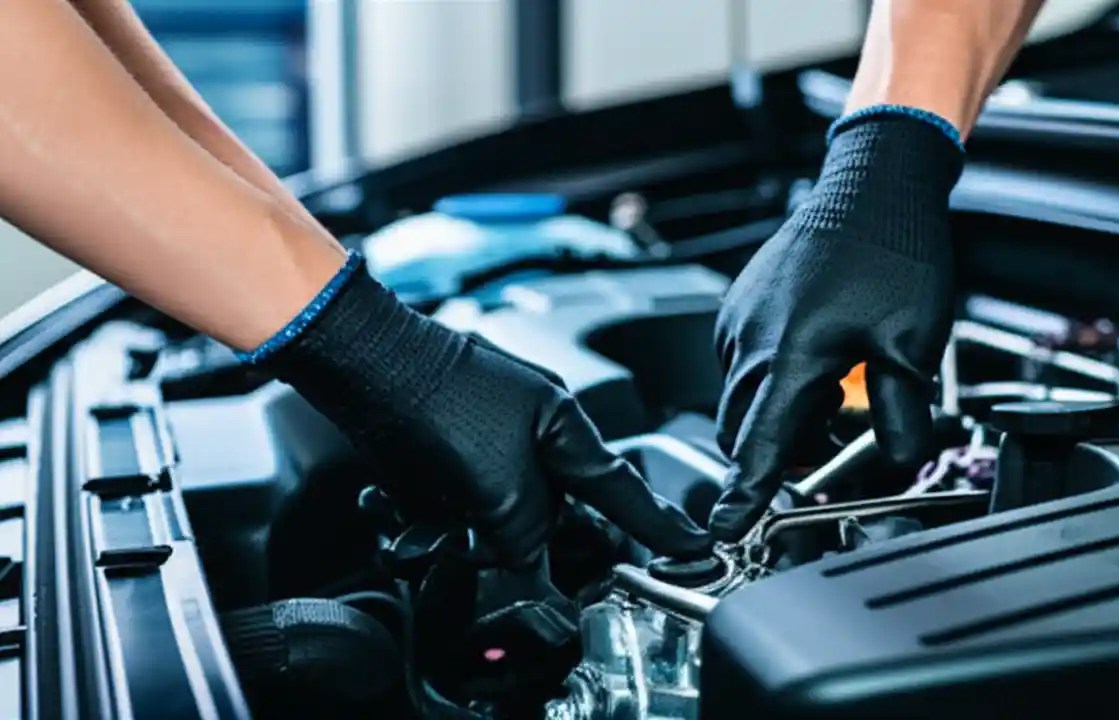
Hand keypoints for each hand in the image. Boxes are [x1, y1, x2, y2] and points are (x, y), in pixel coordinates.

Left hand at [265, 262, 711, 565]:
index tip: (692, 544)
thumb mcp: (498, 487)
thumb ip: (526, 532)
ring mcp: (484, 439)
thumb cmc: (431, 399)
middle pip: (535, 517)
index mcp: (562, 426)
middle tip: (453, 541)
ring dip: (439, 532)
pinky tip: (385, 504)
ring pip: (481, 517)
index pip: (620, 488)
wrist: (356, 362)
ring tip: (405, 522)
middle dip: (486, 541)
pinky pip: (444, 504)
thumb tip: (525, 552)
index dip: (658, 523)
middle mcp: (529, 432)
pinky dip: (414, 515)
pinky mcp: (441, 447)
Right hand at [709, 110, 963, 540]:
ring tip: (837, 400)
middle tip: (835, 449)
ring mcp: (738, 320)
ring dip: (779, 417)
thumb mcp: (912, 345)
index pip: (758, 448)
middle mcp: (749, 342)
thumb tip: (899, 460)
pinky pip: (742, 364)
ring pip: (743, 399)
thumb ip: (902, 413)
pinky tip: (819, 364)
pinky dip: (772, 383)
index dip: (745, 496)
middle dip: (780, 453)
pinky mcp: (738, 305)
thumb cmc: (891, 254)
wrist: (871, 185)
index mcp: (788, 359)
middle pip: (744, 431)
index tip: (728, 529)